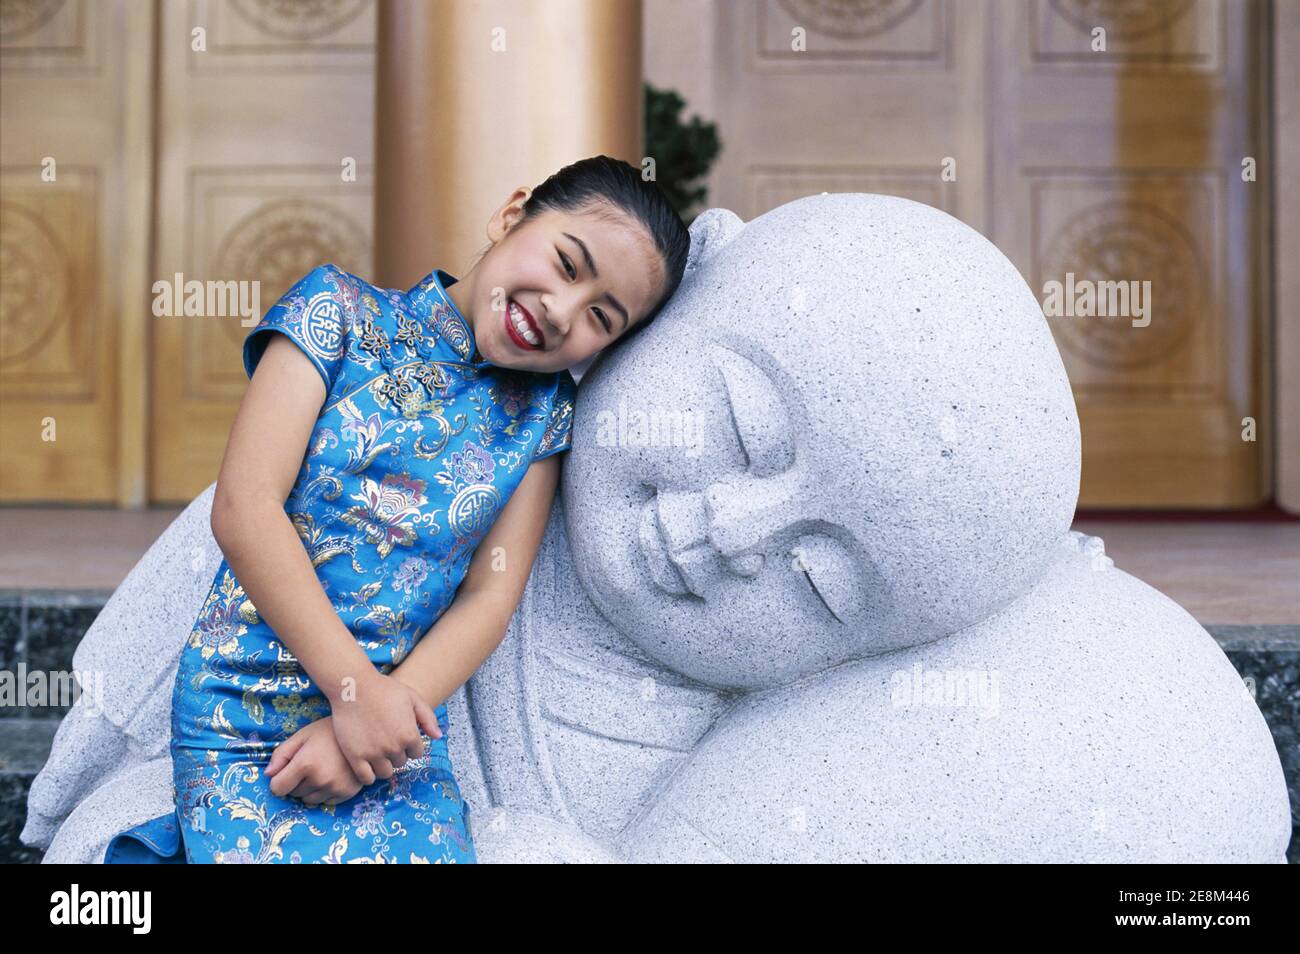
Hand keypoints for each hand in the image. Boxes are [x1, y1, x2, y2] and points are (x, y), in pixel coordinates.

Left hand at [265, 715, 364, 805]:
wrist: (364, 731)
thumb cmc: (329, 730)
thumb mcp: (303, 735)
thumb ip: (282, 754)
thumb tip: (268, 774)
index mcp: (305, 764)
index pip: (278, 788)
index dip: (278, 781)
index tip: (285, 773)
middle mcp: (320, 779)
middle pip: (294, 794)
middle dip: (296, 783)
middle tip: (308, 766)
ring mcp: (335, 788)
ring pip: (309, 800)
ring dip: (310, 790)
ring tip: (321, 770)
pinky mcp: (347, 793)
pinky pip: (326, 802)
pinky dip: (325, 793)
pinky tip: (332, 776)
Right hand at [326, 669, 442, 785]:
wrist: (354, 687)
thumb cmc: (384, 689)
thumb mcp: (412, 698)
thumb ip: (427, 718)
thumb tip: (438, 737)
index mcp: (409, 735)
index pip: (417, 753)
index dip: (410, 746)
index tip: (400, 737)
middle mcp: (394, 747)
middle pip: (401, 762)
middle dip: (396, 754)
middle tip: (386, 741)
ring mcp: (374, 754)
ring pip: (385, 773)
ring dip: (383, 765)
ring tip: (377, 754)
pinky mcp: (355, 757)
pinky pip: (366, 778)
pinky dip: (368, 775)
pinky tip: (366, 764)